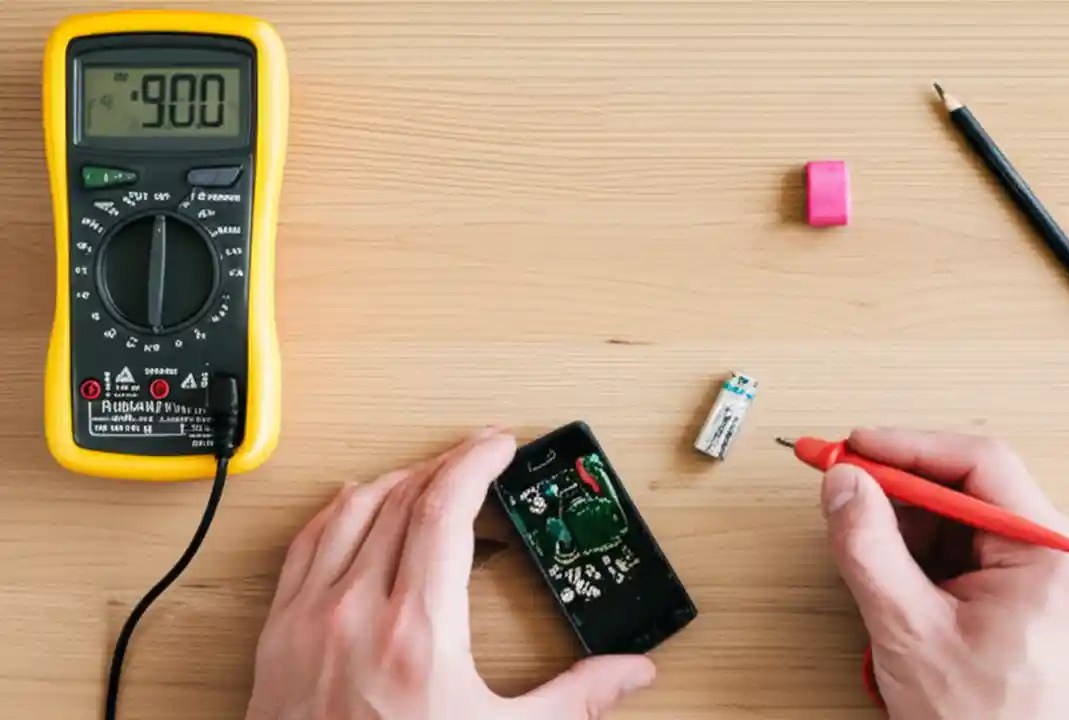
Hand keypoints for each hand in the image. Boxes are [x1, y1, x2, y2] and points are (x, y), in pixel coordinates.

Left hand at [245, 427, 655, 719]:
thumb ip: (573, 701)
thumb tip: (627, 676)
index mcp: (418, 633)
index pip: (447, 508)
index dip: (476, 462)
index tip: (499, 446)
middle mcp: (357, 612)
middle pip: (404, 499)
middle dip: (448, 466)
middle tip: (479, 459)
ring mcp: (310, 618)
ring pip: (352, 509)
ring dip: (396, 480)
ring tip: (428, 476)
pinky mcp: (279, 633)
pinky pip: (306, 542)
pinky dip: (338, 510)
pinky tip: (356, 505)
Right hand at [822, 428, 1068, 719]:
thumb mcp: (910, 629)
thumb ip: (869, 546)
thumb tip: (842, 482)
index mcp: (1056, 553)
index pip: (980, 463)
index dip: (909, 446)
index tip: (854, 445)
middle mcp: (1067, 552)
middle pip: (971, 485)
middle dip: (902, 489)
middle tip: (844, 490)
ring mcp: (1053, 569)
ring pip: (965, 514)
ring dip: (910, 525)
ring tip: (871, 555)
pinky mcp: (1034, 587)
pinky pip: (972, 544)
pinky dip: (927, 551)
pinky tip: (898, 575)